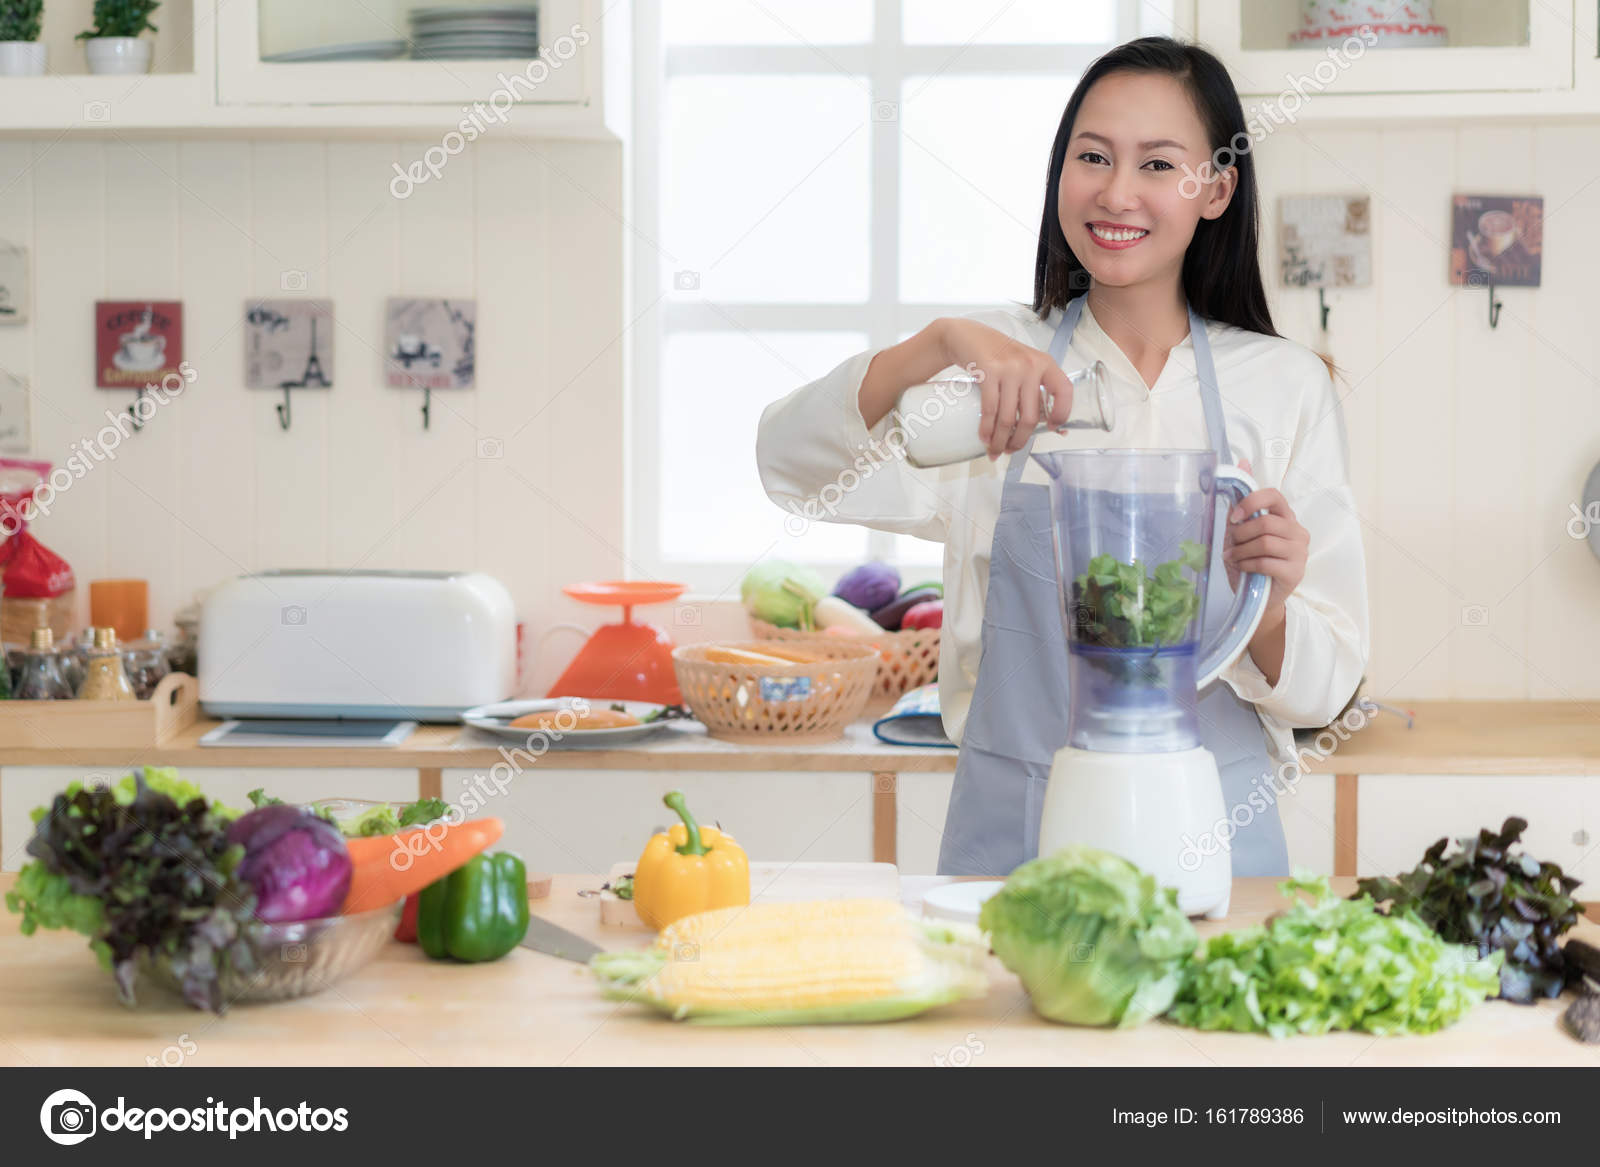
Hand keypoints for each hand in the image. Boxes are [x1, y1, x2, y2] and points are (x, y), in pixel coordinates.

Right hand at [938, 318, 1073, 458]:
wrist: (968, 337)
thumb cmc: (998, 356)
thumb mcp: (1024, 365)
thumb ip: (1036, 388)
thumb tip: (1049, 425)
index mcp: (1045, 364)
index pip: (1064, 392)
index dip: (1061, 414)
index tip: (1051, 429)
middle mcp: (1030, 365)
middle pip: (1030, 416)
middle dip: (1019, 440)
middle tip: (1010, 450)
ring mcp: (1009, 369)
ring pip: (1008, 418)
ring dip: (1000, 440)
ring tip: (995, 450)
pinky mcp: (988, 372)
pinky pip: (990, 410)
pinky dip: (986, 429)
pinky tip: (985, 438)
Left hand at [1221, 480, 1307, 628]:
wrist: (1259, 598)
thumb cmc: (1251, 562)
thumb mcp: (1241, 531)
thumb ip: (1242, 501)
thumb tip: (1241, 461)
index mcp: (1285, 517)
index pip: (1274, 496)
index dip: (1251, 502)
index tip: (1233, 517)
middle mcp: (1297, 531)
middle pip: (1267, 522)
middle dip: (1241, 533)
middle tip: (1231, 544)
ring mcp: (1300, 552)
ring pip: (1265, 542)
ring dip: (1242, 550)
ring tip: (1234, 557)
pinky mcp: (1296, 572)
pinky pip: (1266, 562)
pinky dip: (1247, 564)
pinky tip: (1242, 568)